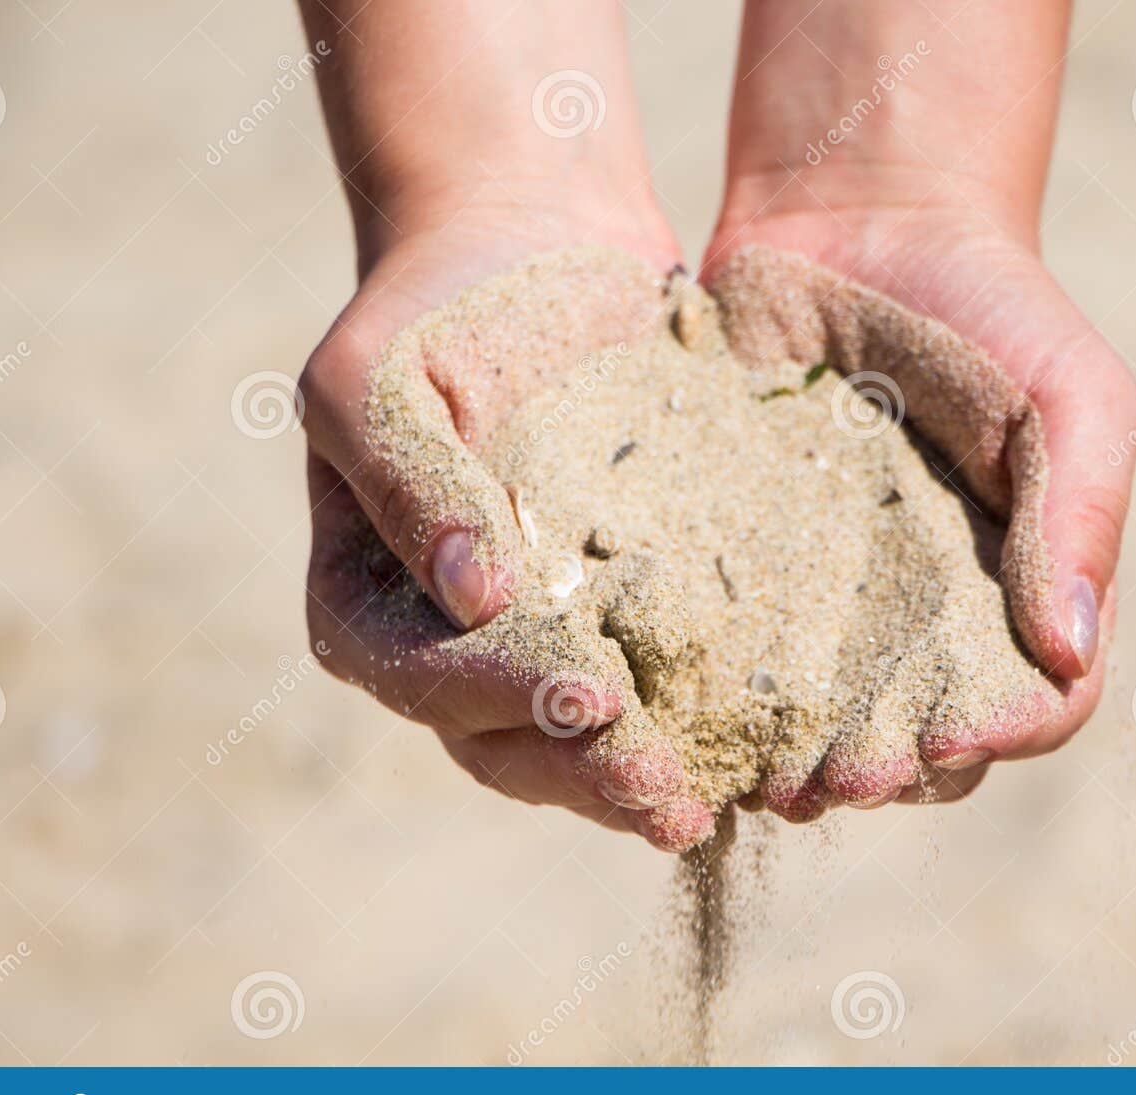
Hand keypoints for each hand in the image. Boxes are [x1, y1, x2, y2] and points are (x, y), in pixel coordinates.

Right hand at [294, 1, 712, 850]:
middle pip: (503, 738)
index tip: (591, 700)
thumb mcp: (381, 376)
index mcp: (370, 598)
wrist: (535, 245)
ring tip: (712, 808)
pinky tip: (764, 748)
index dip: (499, 701)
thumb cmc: (435, 306)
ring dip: (642, 777)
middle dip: (585, 775)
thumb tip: (474, 598)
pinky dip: (702, 720)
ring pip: (580, 736)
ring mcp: (543, 630)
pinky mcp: (626, 609)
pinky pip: (658, 680)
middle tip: (667, 800)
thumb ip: (408, 482)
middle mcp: (452, 638)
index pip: (418, 676)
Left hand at [703, 0, 1135, 811]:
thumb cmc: (994, 309)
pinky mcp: (745, 566)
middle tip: (841, 780)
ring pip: (822, 719)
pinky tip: (686, 712)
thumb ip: (1085, 514)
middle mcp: (926, 620)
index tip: (952, 739)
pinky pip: (731, 648)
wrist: (861, 218)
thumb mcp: (1071, 393)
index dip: (1001, 736)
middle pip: (922, 740)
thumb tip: (1072, 653)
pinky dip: (714, 692)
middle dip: (886, 772)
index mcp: (1019, 594)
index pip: (1034, 705)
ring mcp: (832, 601)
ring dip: (798, 761)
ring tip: (765, 777)